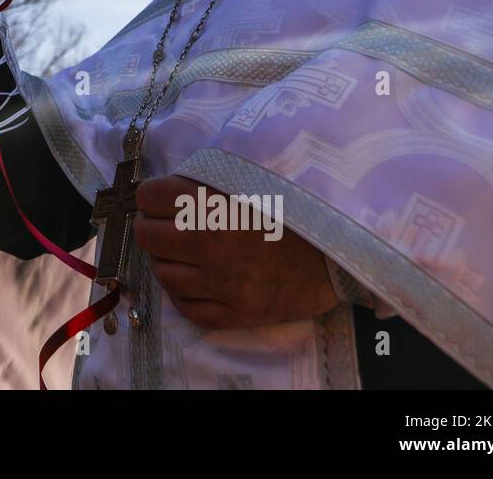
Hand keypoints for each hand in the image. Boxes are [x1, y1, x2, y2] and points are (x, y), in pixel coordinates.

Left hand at [132, 174, 338, 327]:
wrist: (344, 252)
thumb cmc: (297, 207)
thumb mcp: (250, 177)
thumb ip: (206, 179)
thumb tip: (165, 183)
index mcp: (212, 204)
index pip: (150, 196)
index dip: (151, 194)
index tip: (159, 197)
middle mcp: (210, 246)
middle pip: (148, 235)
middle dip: (152, 225)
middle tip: (167, 223)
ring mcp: (221, 285)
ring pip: (162, 273)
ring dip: (167, 259)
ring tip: (183, 251)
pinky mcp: (235, 314)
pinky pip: (185, 307)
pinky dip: (183, 292)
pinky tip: (195, 278)